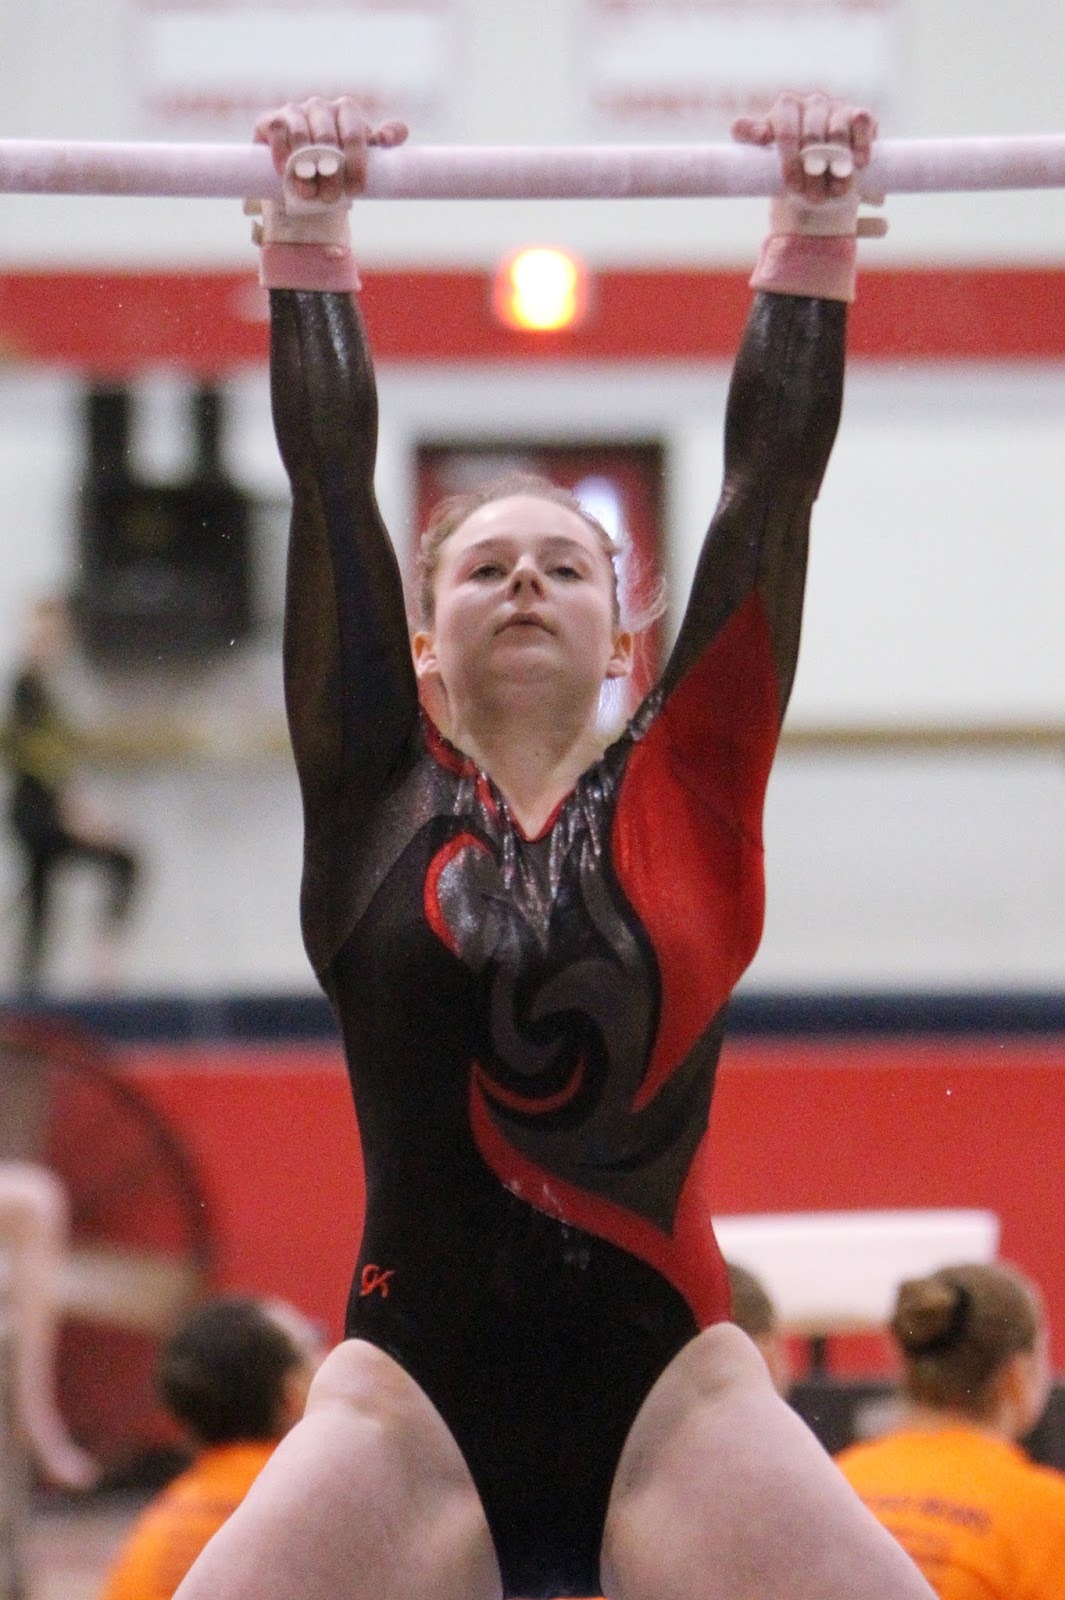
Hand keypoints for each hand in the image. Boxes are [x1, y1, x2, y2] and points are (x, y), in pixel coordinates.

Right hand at [253, 95, 407, 205]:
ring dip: (304, 167)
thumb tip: (390, 137)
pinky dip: (281, 152)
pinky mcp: (272, 120)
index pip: (355, 133)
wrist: (304, 178)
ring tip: (308, 194)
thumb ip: (385, 145)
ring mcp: (295, 111)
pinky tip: (284, 172)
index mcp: (347, 112)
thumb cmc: (339, 168)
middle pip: (327, 137)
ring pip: (301, 134)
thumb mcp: (365, 159)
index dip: (356, 163)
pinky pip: (277, 129)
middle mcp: (321, 106)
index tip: (355, 190)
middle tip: (330, 198)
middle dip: (330, 172)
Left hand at [732, 91, 876, 202]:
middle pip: (812, 135)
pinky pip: (861, 122)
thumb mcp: (765, 152)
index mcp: (786, 107)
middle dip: (813, 170)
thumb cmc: (788, 160)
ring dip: (838, 164)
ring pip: (837, 131)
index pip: (786, 132)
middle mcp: (812, 102)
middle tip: (814, 198)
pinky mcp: (859, 115)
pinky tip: (859, 165)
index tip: (792, 187)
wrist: (819, 167)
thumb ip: (751, 137)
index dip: (789, 161)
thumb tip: (740, 128)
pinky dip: (861, 144)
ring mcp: (837, 106)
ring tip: (836, 192)